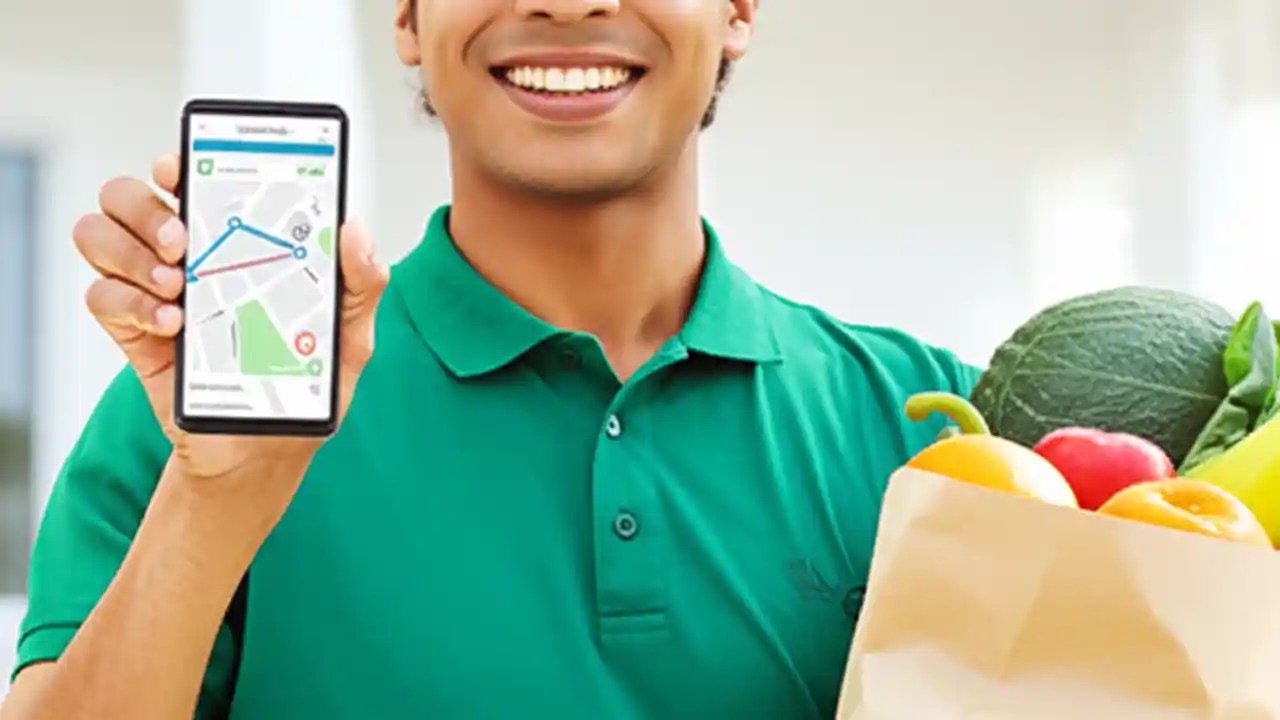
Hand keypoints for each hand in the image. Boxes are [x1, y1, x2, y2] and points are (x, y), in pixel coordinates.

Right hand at [75, 154, 389, 491]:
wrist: (265, 452)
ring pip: (98, 233)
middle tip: (181, 241)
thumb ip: (362, 282)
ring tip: (177, 285)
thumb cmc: (304, 383)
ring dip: (129, 250)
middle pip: (127, 195)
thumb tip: (354, 229)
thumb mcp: (349, 335)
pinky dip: (130, 303)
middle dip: (144, 206)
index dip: (178, 161)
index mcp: (234, 242)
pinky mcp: (133, 332)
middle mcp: (185, 256)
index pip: (191, 180)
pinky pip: (100, 295)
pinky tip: (171, 325)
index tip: (183, 166)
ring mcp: (153, 291)